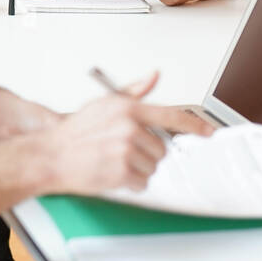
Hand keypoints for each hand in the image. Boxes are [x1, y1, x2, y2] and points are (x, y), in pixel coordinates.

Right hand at [42, 72, 214, 194]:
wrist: (52, 155)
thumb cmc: (76, 132)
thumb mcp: (105, 103)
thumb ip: (134, 91)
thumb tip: (154, 76)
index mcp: (129, 108)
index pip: (172, 116)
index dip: (195, 125)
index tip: (209, 132)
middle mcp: (130, 128)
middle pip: (162, 149)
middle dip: (147, 153)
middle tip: (123, 151)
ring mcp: (127, 150)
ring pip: (153, 167)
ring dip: (139, 169)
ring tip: (115, 161)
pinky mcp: (122, 172)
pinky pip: (143, 183)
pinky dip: (131, 183)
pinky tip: (113, 173)